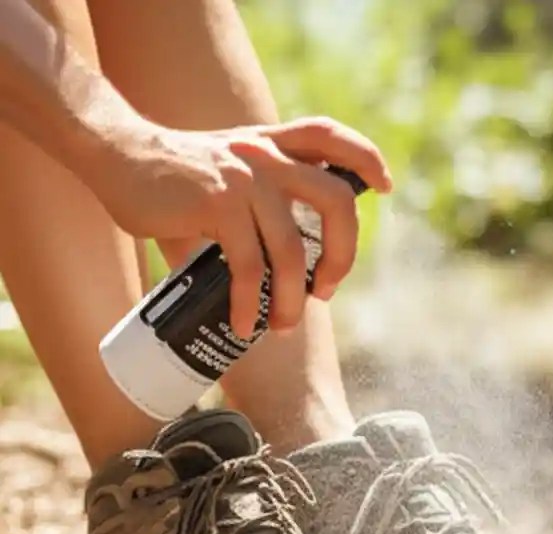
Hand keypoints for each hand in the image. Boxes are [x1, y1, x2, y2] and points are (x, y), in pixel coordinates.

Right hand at [79, 116, 392, 337]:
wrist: (116, 155)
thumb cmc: (173, 176)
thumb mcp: (228, 173)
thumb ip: (260, 204)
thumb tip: (284, 271)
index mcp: (273, 144)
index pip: (330, 137)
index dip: (365, 159)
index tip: (385, 187)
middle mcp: (266, 155)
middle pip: (336, 199)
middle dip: (344, 254)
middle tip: (328, 289)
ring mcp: (244, 178)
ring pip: (291, 249)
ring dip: (293, 298)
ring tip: (283, 325)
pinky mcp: (216, 203)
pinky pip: (248, 266)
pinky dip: (252, 302)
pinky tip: (245, 323)